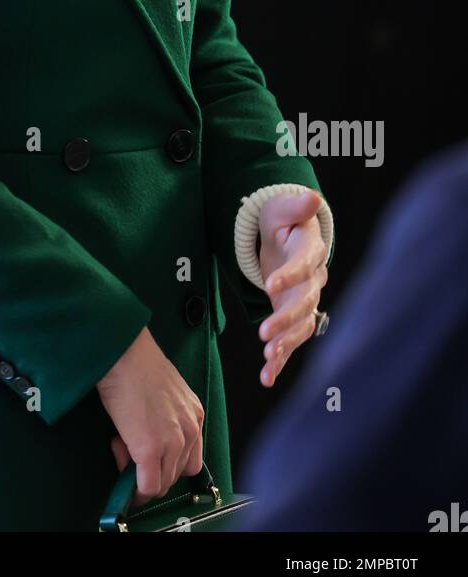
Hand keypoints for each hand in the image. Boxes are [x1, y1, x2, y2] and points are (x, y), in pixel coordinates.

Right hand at [96, 327, 204, 507]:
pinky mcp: (151, 450)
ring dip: (139, 474)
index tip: (148, 458)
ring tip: (120, 445)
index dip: (166, 463)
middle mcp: (190, 430)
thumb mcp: (165, 391)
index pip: (190, 459)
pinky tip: (122, 471)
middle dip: (151, 470)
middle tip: (127, 448)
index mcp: (195, 414)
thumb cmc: (136, 362)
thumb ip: (166, 418)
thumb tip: (147, 441)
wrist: (123, 351)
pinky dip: (135, 490)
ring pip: (162, 483)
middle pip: (176, 474)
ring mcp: (172, 442)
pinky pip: (147, 486)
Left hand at [256, 189, 328, 387]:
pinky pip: (290, 342)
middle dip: (286, 319)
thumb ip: (295, 207)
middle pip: (304, 303)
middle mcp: (312, 281)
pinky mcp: (292, 317)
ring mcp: (303, 301)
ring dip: (286, 344)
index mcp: (311, 251)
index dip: (290, 275)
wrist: (284, 235)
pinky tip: (267, 378)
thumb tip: (311, 198)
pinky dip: (279, 361)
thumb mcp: (282, 208)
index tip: (269, 284)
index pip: (304, 265)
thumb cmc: (282, 219)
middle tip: (265, 332)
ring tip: (268, 358)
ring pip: (300, 327)